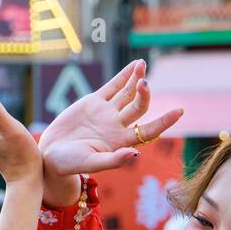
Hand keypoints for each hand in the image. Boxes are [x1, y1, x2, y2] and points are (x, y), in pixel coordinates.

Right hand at [39, 58, 182, 179]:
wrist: (51, 155)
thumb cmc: (71, 164)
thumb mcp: (92, 163)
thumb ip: (114, 160)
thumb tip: (136, 154)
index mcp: (122, 142)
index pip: (149, 130)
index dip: (164, 121)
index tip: (179, 111)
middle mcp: (118, 126)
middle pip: (139, 107)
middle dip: (144, 95)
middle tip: (144, 84)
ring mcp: (107, 112)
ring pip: (127, 93)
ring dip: (136, 80)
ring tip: (143, 65)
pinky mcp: (94, 102)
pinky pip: (112, 86)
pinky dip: (124, 75)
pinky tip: (135, 65)